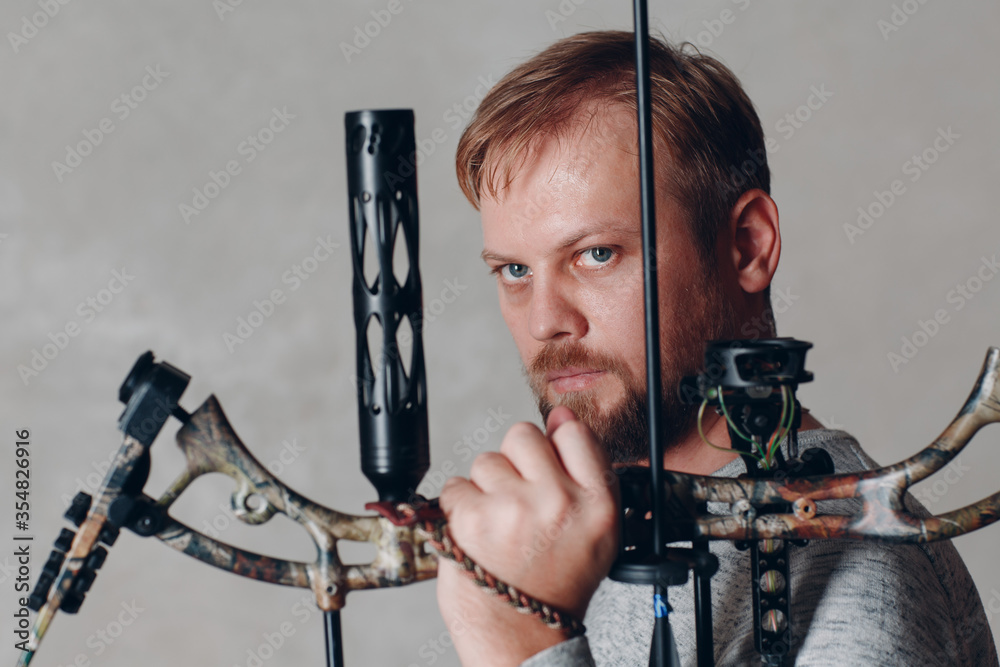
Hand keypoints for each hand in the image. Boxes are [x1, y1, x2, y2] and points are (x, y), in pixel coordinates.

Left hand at [436, 406, 619, 665]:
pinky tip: (477, 535)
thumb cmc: (556, 586)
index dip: (553, 447)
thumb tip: (559, 416)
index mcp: (598, 503)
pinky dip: (458, 509)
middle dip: (514, 465)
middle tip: (518, 505)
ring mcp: (515, 508)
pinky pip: (456, 486)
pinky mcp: (474, 518)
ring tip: (499, 526)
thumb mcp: (596, 534)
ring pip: (486, 460)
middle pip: (523, 437)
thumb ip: (584, 474)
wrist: (523, 639)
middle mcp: (559, 501)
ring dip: (484, 489)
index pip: (574, 433)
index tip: (545, 468)